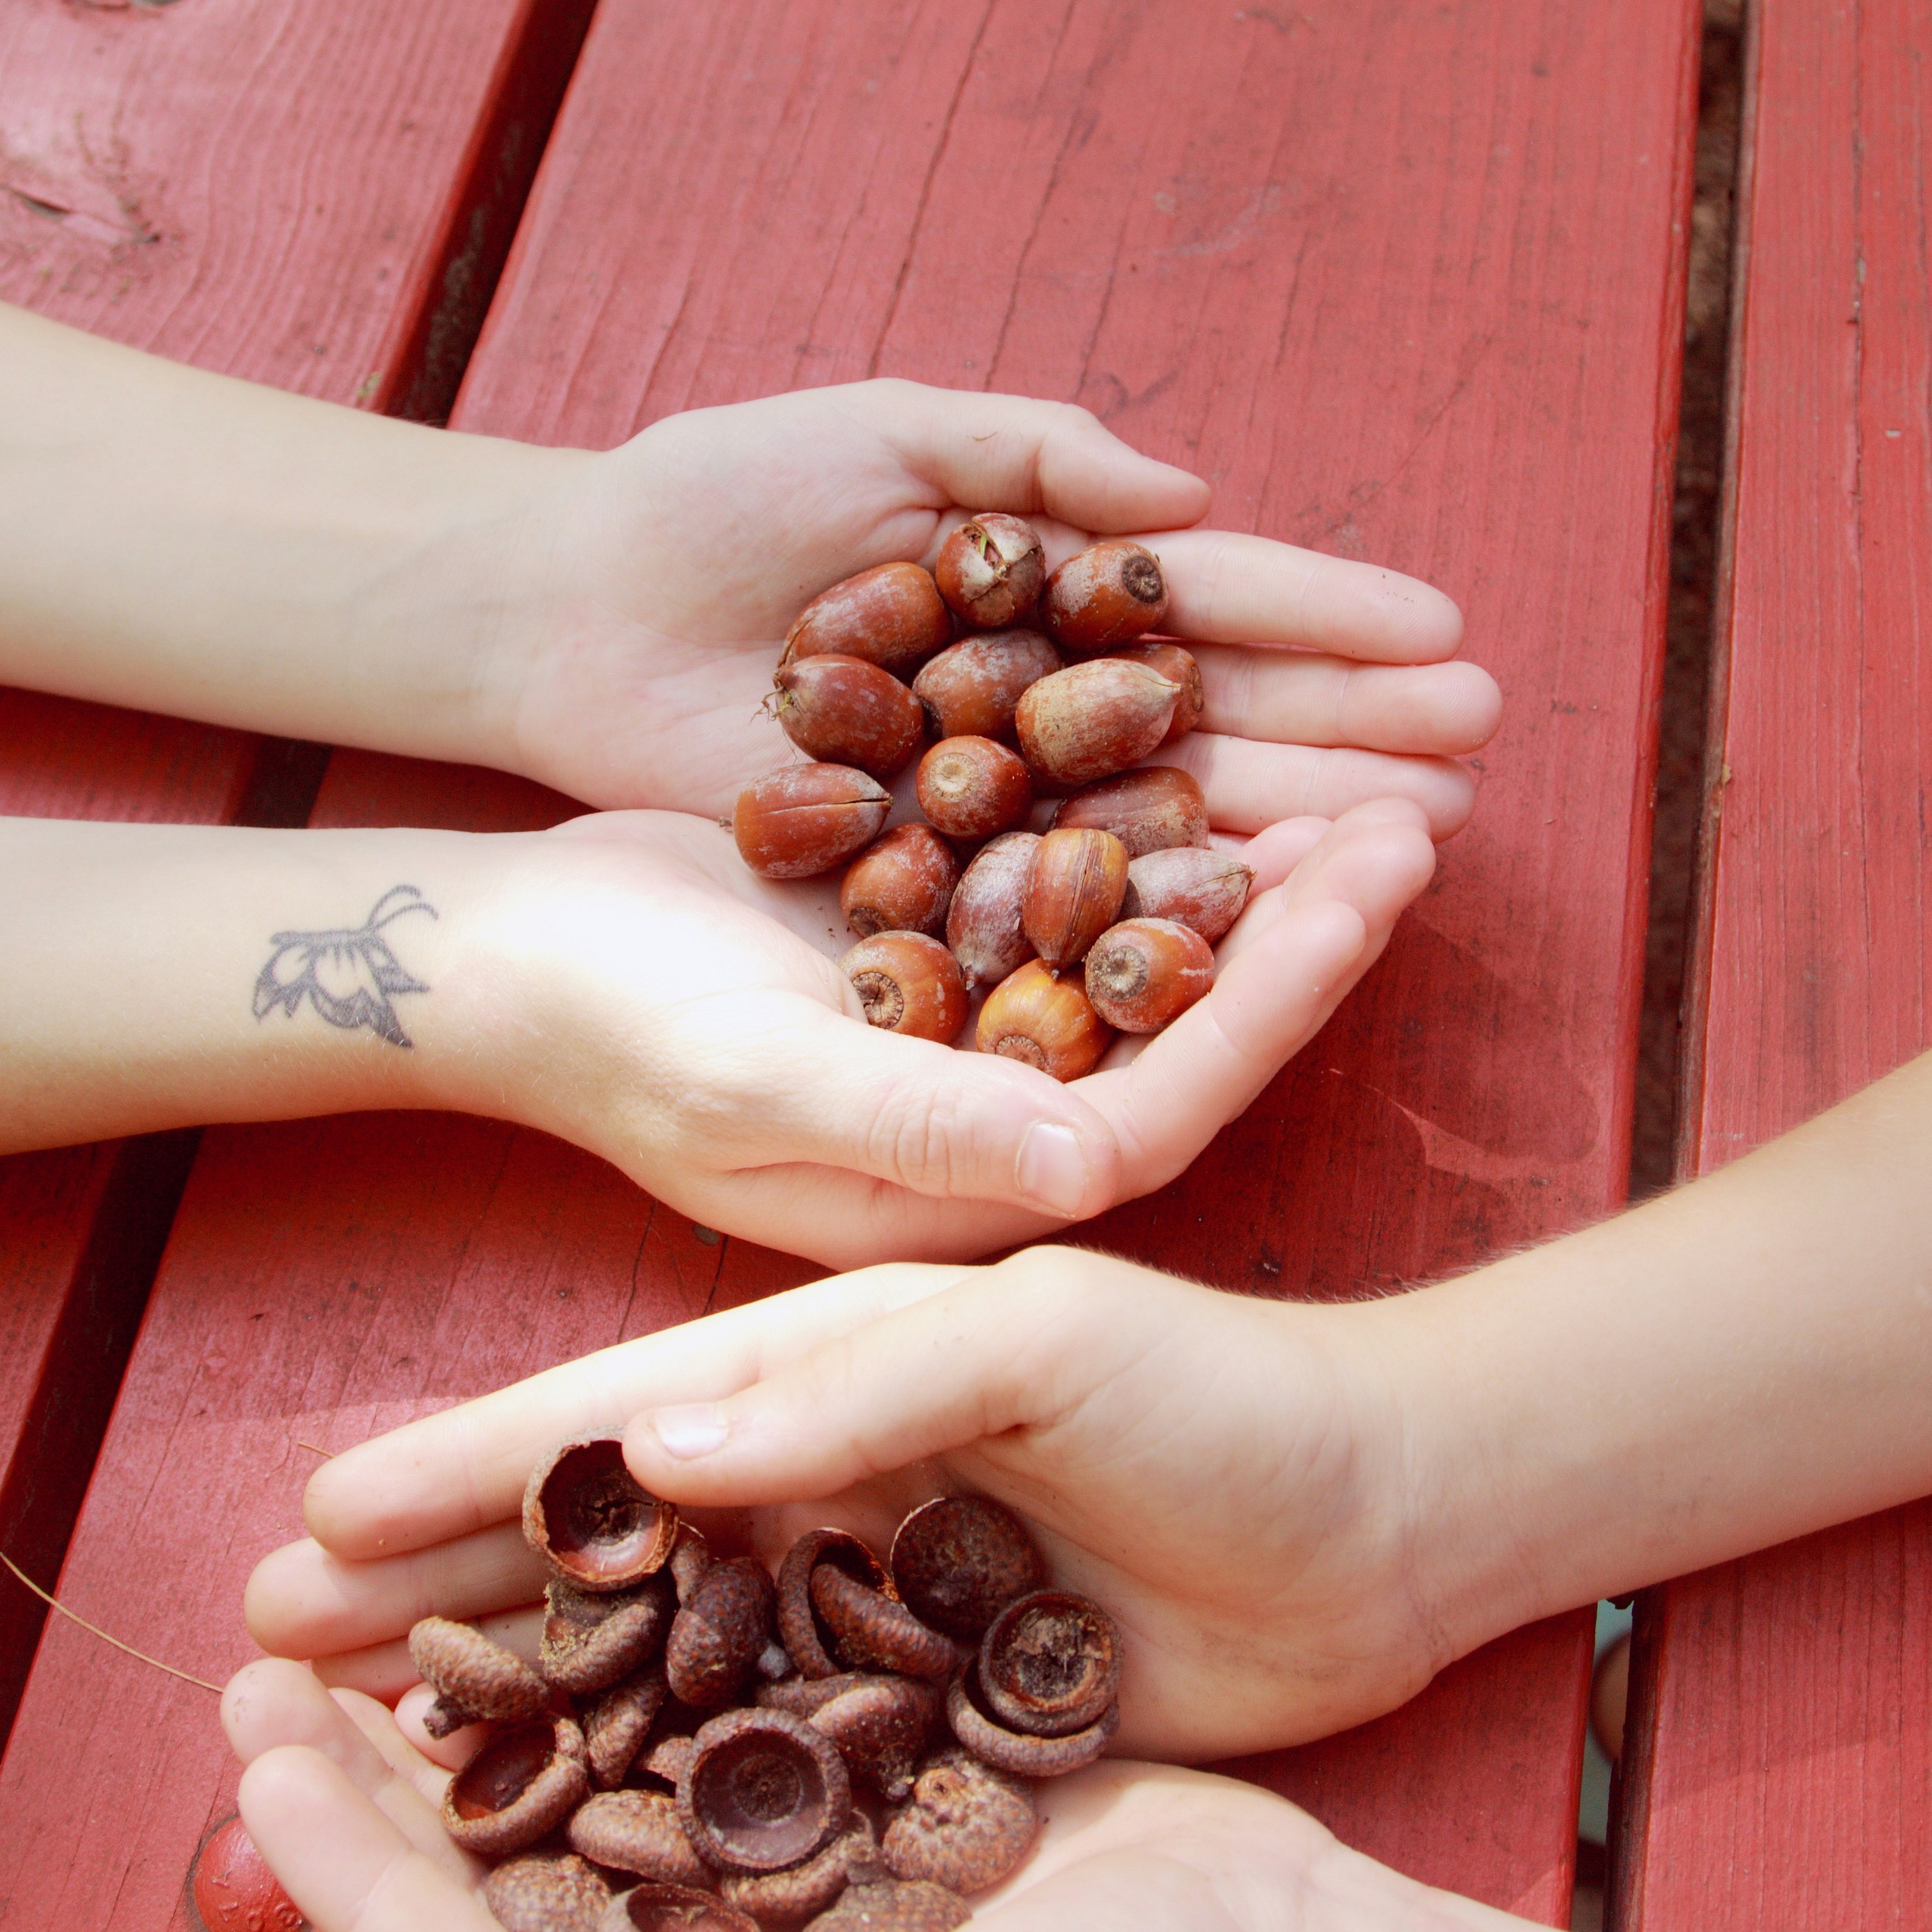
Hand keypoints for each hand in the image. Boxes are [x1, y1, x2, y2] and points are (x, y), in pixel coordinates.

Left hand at [226, 1657, 1380, 1931]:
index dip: (349, 1877)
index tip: (260, 1750)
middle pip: (491, 1908)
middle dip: (373, 1795)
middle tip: (269, 1668)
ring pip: (571, 1830)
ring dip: (473, 1732)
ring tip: (376, 1628)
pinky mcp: (847, 1849)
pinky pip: (678, 1770)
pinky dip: (601, 1693)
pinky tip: (561, 1605)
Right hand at [255, 1237, 1458, 1755]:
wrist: (1397, 1520)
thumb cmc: (1237, 1403)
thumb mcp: (1057, 1348)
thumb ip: (865, 1387)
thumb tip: (655, 1442)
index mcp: (835, 1367)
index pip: (611, 1418)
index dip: (464, 1473)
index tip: (315, 1527)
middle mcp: (826, 1479)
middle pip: (589, 1539)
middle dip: (433, 1589)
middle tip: (268, 1649)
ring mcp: (867, 1598)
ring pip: (643, 1650)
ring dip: (506, 1690)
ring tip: (361, 1745)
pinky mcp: (926, 1703)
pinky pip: (753, 1744)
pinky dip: (648, 1777)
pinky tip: (550, 1837)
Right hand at [441, 796, 1438, 1262]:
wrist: (504, 957)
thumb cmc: (609, 1031)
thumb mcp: (756, 1080)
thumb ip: (919, 1126)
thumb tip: (1093, 1172)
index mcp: (972, 1188)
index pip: (1168, 1105)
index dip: (1276, 1002)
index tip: (1370, 885)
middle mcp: (999, 1125)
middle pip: (1193, 1028)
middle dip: (1310, 924)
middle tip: (1426, 807)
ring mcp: (980, 1036)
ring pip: (1161, 954)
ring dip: (1264, 866)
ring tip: (1377, 770)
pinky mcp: (953, 950)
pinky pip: (1097, 893)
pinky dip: (1171, 821)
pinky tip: (1241, 743)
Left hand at [454, 382, 1499, 827]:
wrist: (565, 603)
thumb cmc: (711, 498)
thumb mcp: (887, 435)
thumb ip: (1037, 459)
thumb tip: (1194, 498)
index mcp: (1053, 585)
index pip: (1219, 603)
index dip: (1330, 619)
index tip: (1443, 636)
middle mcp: (1046, 701)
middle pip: (1226, 720)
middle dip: (1356, 732)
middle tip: (1478, 751)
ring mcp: (996, 799)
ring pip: (1171, 821)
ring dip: (1298, 828)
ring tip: (1418, 834)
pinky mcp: (928, 881)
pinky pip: (1059, 904)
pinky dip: (1159, 913)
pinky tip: (1263, 920)